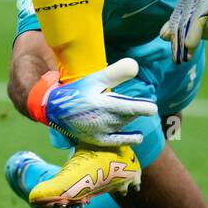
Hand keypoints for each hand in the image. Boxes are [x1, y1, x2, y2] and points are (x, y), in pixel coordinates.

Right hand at [37, 58, 155, 145]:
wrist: (55, 108)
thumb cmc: (77, 90)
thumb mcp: (95, 78)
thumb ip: (116, 73)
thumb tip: (136, 66)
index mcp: (103, 104)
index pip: (130, 108)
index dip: (144, 108)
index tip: (153, 108)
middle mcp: (102, 120)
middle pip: (128, 116)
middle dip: (136, 110)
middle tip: (140, 105)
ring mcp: (99, 132)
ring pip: (123, 125)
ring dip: (130, 120)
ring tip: (132, 113)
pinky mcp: (95, 139)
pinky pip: (115, 141)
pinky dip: (128, 139)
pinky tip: (138, 137)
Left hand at [160, 0, 207, 63]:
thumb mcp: (193, 26)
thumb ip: (179, 29)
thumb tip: (163, 35)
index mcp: (183, 4)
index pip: (172, 25)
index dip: (174, 39)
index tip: (177, 52)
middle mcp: (188, 1)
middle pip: (177, 27)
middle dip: (178, 44)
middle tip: (178, 59)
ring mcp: (197, 5)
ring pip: (184, 28)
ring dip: (184, 45)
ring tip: (185, 58)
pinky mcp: (206, 10)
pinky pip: (195, 26)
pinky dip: (192, 39)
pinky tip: (191, 48)